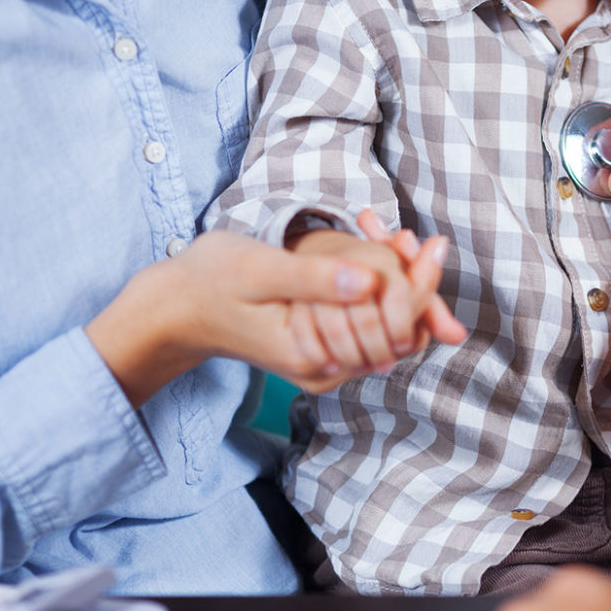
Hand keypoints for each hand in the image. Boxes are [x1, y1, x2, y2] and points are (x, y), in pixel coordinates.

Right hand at [86, 228, 461, 405]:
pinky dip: (380, 296)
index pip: (389, 326)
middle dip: (416, 285)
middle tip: (427, 241)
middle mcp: (323, 369)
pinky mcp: (322, 350)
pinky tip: (379, 258)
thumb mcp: (260, 269)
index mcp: (310, 353)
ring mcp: (324, 364)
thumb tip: (369, 280)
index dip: (418, 284)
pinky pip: (367, 327)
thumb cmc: (211, 280)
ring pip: (387, 331)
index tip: (434, 244)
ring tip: (407, 243)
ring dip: (401, 288)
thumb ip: (314, 277)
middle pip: (398, 332)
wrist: (176, 308)